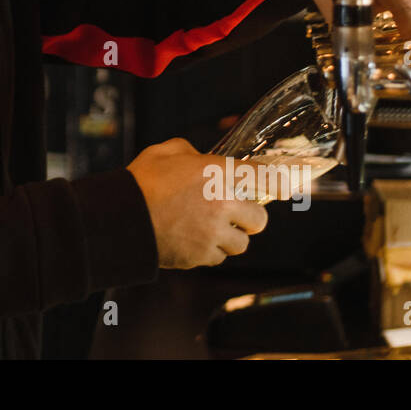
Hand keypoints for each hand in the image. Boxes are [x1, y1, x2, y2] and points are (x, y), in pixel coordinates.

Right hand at [127, 138, 267, 268]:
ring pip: (241, 244)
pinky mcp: (201, 255)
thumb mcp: (165, 151)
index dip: (281, 182)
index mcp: (218, 173)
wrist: (122, 217)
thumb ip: (190, 152)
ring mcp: (213, 233)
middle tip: (234, 214)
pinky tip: (194, 240)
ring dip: (231, 237)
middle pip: (260, 220)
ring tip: (210, 230)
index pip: (264, 177)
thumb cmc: (142, 182)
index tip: (288, 187)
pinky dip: (210, 251)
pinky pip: (218, 257)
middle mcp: (223, 204)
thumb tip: (200, 159)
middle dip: (249, 218)